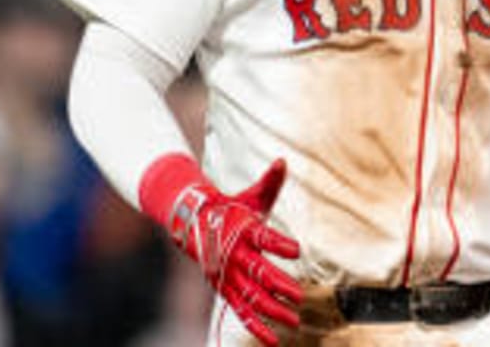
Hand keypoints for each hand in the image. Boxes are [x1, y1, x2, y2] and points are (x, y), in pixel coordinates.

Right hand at [169, 159, 302, 344]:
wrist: (191, 222)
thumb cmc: (230, 208)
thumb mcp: (250, 197)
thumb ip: (269, 183)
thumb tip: (282, 160)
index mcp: (244, 229)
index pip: (264, 237)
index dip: (279, 243)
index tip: (296, 250)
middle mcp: (235, 254)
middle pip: (258, 272)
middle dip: (279, 285)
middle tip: (299, 296)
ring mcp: (228, 274)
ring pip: (251, 296)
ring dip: (271, 309)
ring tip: (293, 320)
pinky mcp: (224, 287)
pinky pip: (240, 310)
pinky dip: (254, 326)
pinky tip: (272, 340)